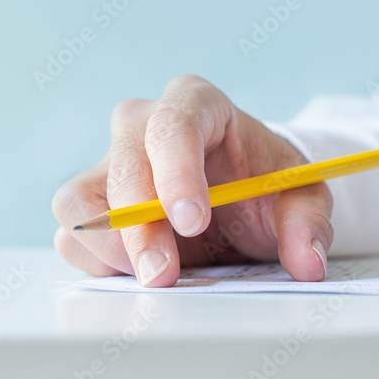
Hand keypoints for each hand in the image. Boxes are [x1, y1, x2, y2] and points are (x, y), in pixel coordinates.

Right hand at [52, 75, 332, 286]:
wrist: (238, 194)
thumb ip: (307, 223)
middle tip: (165, 273)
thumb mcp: (300, 194)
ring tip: (150, 274)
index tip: (191, 221)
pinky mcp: (90, 204)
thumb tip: (306, 262)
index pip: (172, 124)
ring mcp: (108, 163)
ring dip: (107, 246)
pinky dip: (96, 261)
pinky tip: (135, 273)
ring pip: (78, 201)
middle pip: (122, 167)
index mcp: (195, 104)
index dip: (176, 172)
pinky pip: (70, 234)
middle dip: (139, 226)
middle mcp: (140, 125)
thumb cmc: (262, 181)